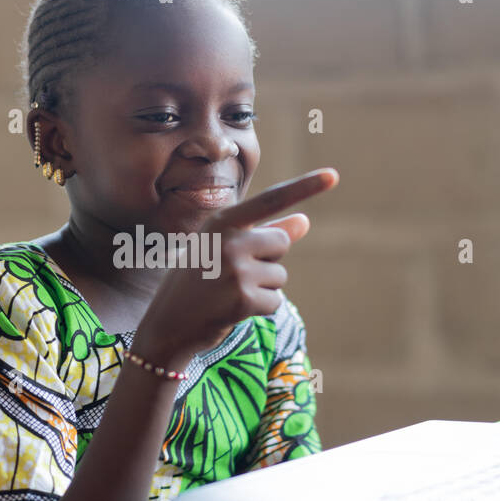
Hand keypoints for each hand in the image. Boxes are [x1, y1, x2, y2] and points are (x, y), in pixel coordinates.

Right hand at [135, 167, 338, 365]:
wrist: (166, 325)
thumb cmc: (196, 282)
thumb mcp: (224, 251)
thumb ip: (263, 235)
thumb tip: (305, 221)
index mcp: (222, 221)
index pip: (271, 200)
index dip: (305, 187)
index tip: (333, 175)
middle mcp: (229, 240)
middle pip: (281, 243)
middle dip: (268, 262)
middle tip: (232, 276)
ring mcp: (236, 269)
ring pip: (280, 276)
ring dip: (262, 290)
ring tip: (227, 294)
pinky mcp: (243, 298)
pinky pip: (274, 302)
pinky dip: (259, 310)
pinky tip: (231, 311)